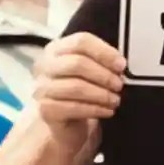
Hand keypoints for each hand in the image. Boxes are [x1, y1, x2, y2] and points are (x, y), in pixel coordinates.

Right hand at [31, 32, 126, 150]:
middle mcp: (45, 65)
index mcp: (56, 49)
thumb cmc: (81, 91)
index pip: (81, 42)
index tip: (121, 65)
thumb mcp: (90, 71)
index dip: (104, 52)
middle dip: (104, 75)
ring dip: (101, 94)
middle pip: (77, 63)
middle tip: (119, 85)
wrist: (66, 122)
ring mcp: (42, 88)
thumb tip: (119, 65)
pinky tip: (107, 111)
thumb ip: (101, 62)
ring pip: (76, 87)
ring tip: (115, 100)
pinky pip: (74, 107)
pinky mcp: (46, 110)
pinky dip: (95, 109)